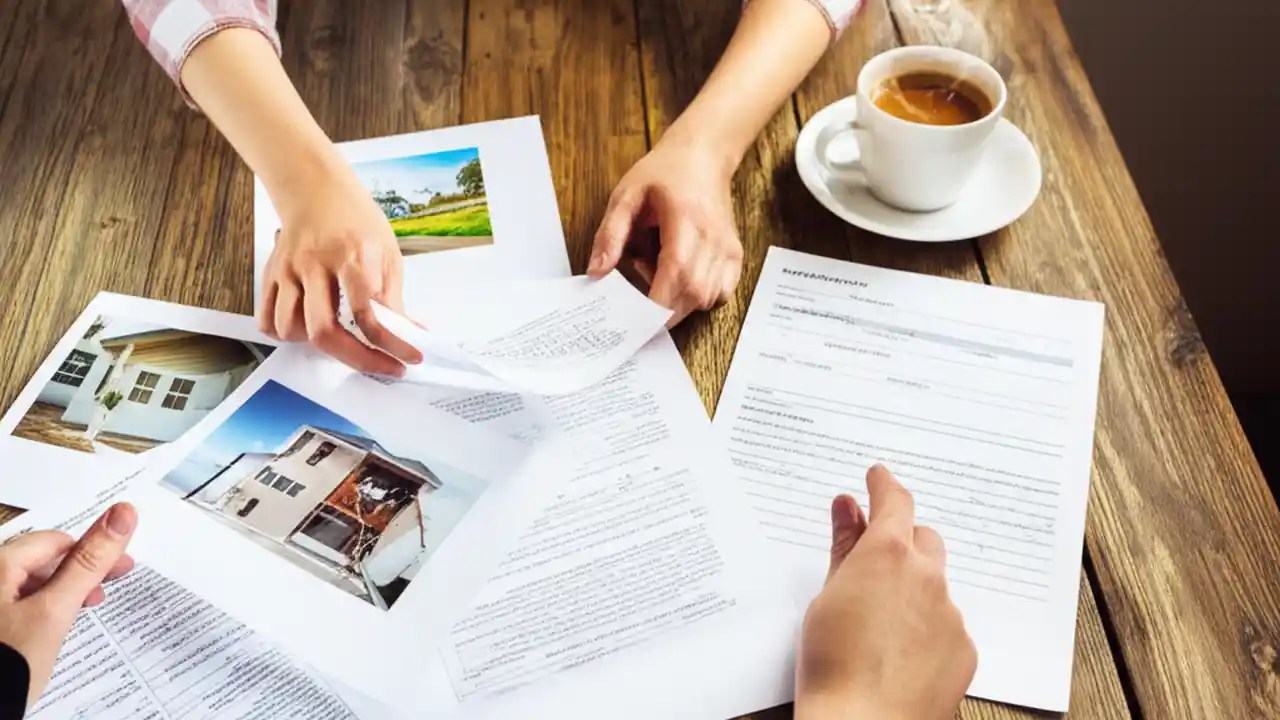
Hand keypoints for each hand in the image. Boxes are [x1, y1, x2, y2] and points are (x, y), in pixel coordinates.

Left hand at [0, 503, 136, 708]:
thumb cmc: (5, 666)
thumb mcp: (55, 612)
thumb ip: (89, 563)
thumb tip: (122, 515)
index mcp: (0, 565)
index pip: (57, 542)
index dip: (94, 551)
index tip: (121, 567)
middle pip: (44, 561)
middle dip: (81, 570)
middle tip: (112, 584)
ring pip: (34, 584)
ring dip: (65, 590)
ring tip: (87, 607)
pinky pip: (22, 605)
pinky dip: (46, 609)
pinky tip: (55, 626)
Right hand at [258, 157, 422, 375]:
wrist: (316, 190)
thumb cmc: (356, 220)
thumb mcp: (387, 253)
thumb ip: (393, 297)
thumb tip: (411, 335)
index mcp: (351, 256)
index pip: (368, 313)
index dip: (391, 344)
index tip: (409, 358)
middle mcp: (315, 264)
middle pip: (323, 329)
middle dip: (358, 359)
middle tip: (383, 366)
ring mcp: (288, 270)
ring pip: (290, 328)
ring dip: (318, 346)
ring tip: (343, 338)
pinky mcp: (270, 275)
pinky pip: (268, 320)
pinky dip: (287, 334)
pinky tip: (309, 329)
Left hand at [588, 138, 742, 326]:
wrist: (703, 157)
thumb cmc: (664, 173)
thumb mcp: (626, 195)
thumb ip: (610, 234)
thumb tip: (596, 272)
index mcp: (685, 219)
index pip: (676, 272)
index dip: (657, 304)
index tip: (634, 319)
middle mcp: (713, 238)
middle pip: (693, 293)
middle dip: (662, 310)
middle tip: (639, 292)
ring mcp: (728, 249)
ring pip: (706, 298)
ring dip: (678, 302)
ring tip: (659, 271)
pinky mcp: (735, 257)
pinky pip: (720, 295)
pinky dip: (698, 298)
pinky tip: (681, 277)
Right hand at [796, 465, 976, 719]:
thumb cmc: (832, 663)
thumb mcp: (826, 597)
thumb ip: (843, 547)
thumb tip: (846, 507)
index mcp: (888, 554)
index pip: (895, 502)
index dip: (885, 485)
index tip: (878, 477)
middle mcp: (927, 576)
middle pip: (922, 539)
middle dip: (902, 542)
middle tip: (874, 561)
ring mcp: (950, 613)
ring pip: (935, 585)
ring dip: (914, 590)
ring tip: (879, 624)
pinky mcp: (964, 649)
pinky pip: (947, 625)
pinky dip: (927, 628)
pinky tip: (900, 653)